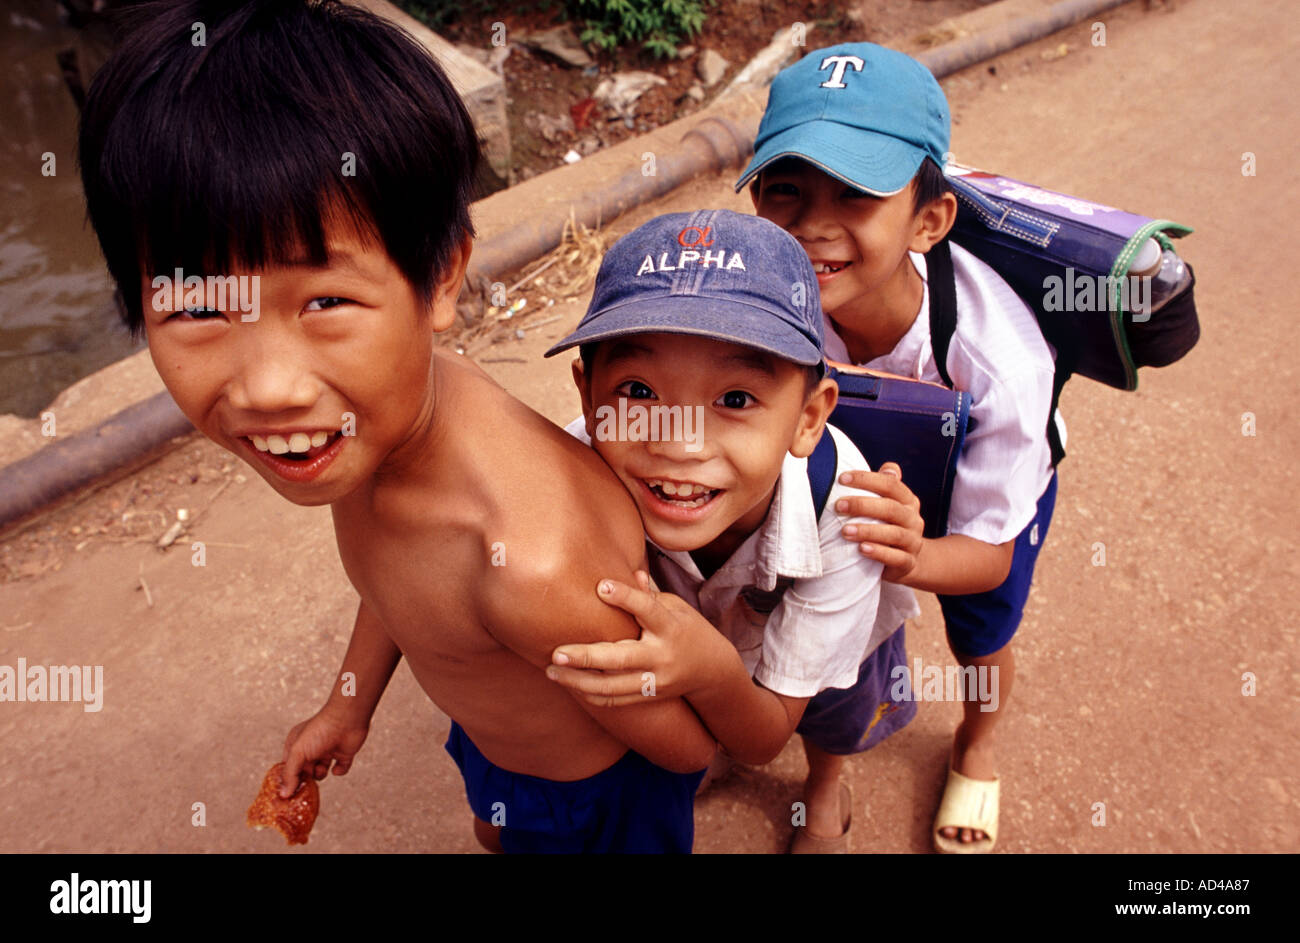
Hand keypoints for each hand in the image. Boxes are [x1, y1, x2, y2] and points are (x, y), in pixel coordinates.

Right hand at [279, 705, 369, 797]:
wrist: (347, 719)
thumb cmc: (320, 731)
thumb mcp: (298, 752)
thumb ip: (290, 773)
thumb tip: (284, 794)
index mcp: (296, 744)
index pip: (288, 766)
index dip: (288, 779)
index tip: (288, 794)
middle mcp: (311, 748)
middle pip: (304, 772)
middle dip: (306, 779)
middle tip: (306, 788)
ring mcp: (327, 751)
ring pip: (320, 772)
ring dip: (321, 774)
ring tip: (322, 768)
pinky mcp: (343, 754)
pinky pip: (340, 769)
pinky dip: (340, 770)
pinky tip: (337, 767)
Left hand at [546, 571, 726, 705]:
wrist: (713, 672)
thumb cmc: (687, 629)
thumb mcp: (675, 607)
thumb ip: (648, 595)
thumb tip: (628, 572)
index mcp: (670, 627)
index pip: (647, 610)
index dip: (626, 598)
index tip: (601, 586)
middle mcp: (662, 656)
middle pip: (621, 658)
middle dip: (587, 656)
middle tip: (557, 651)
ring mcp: (655, 681)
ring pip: (612, 686)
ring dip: (578, 681)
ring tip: (551, 671)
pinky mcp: (649, 697)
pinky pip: (615, 700)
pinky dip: (590, 693)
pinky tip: (569, 684)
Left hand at [835, 461, 924, 583]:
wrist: (911, 561)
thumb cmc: (891, 526)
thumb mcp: (890, 505)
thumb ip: (886, 486)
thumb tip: (888, 466)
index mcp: (907, 500)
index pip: (891, 484)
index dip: (867, 479)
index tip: (842, 478)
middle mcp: (913, 519)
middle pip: (890, 508)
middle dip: (862, 505)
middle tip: (838, 505)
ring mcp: (912, 541)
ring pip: (893, 534)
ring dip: (867, 531)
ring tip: (844, 531)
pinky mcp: (908, 563)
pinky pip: (896, 557)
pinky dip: (879, 552)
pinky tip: (861, 549)